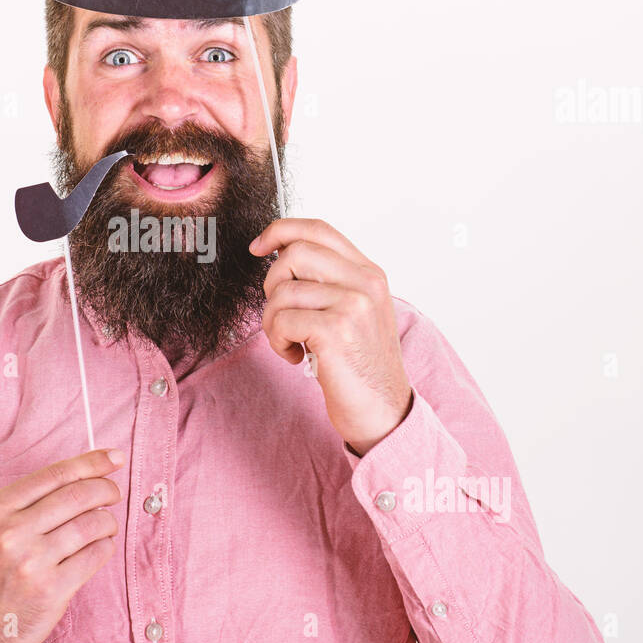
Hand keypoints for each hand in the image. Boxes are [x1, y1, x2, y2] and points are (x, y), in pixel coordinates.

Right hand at [0, 448, 123, 642]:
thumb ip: (28, 503)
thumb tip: (83, 476)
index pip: (55, 475)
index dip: (91, 462)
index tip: (114, 458)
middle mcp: (12, 532)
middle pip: (78, 495)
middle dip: (106, 489)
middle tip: (113, 493)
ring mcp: (32, 563)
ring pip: (92, 524)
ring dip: (108, 521)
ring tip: (106, 524)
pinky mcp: (51, 591)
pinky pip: (95, 556)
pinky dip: (105, 547)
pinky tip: (100, 547)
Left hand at [250, 218, 413, 456]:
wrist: (384, 412)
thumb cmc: (359, 366)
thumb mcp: (354, 313)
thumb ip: (328, 282)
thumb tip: (281, 253)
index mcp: (369, 273)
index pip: (318, 229)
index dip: (280, 231)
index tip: (258, 249)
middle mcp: (366, 282)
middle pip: (294, 253)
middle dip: (272, 284)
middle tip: (282, 315)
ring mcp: (354, 305)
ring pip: (282, 290)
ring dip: (272, 321)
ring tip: (290, 342)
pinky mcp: (336, 330)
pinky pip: (281, 320)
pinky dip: (278, 341)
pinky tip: (296, 357)